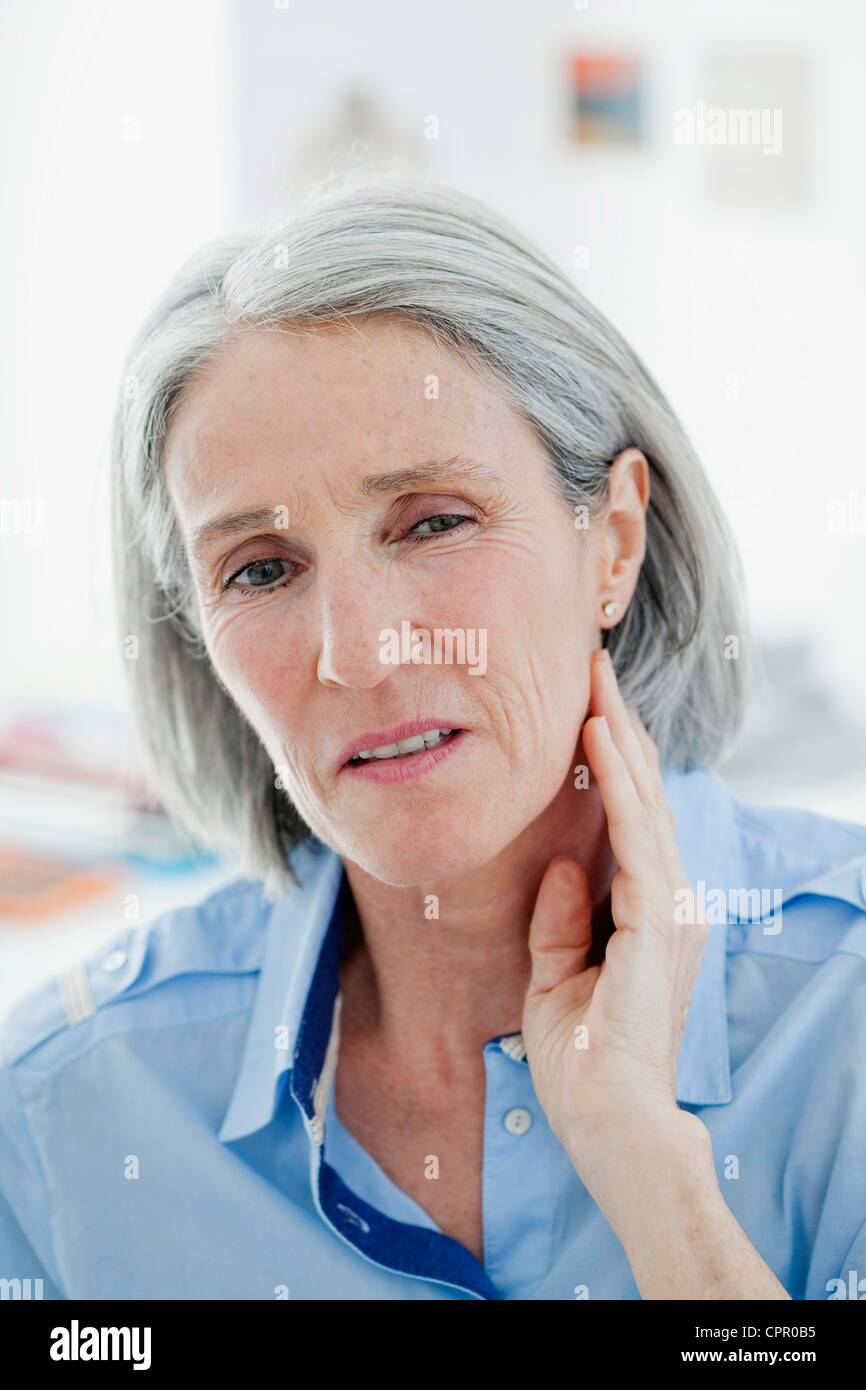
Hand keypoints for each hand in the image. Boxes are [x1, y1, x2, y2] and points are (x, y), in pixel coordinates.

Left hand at [520, 646, 709, 1188]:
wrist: (606, 1118)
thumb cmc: (580, 1057)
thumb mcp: (554, 973)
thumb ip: (560, 918)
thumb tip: (561, 862)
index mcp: (649, 914)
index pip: (632, 822)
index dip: (612, 762)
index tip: (585, 708)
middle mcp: (670, 903)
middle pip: (646, 798)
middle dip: (618, 731)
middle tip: (592, 670)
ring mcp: (672, 910)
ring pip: (647, 803)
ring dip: (620, 739)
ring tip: (594, 682)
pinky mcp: (659, 922)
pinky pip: (638, 837)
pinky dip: (620, 784)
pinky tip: (599, 738)